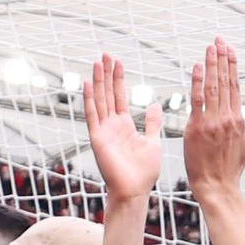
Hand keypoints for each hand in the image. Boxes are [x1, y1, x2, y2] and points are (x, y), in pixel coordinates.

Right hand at [86, 53, 163, 202]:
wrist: (135, 191)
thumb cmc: (144, 172)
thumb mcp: (152, 141)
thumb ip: (152, 122)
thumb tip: (155, 104)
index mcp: (124, 125)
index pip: (119, 96)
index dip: (118, 78)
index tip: (118, 61)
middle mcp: (111, 125)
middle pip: (107, 93)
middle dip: (106, 73)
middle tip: (105, 53)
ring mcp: (103, 131)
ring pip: (99, 100)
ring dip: (98, 81)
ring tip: (97, 62)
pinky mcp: (98, 139)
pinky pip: (92, 116)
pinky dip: (90, 100)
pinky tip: (88, 84)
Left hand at [182, 39, 244, 194]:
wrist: (217, 185)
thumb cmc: (232, 165)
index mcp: (239, 119)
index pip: (235, 85)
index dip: (232, 65)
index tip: (228, 48)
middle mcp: (227, 117)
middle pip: (225, 82)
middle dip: (221, 59)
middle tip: (218, 39)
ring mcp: (212, 122)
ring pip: (212, 87)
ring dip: (211, 65)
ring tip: (209, 47)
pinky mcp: (197, 128)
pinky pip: (197, 101)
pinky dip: (197, 82)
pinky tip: (197, 67)